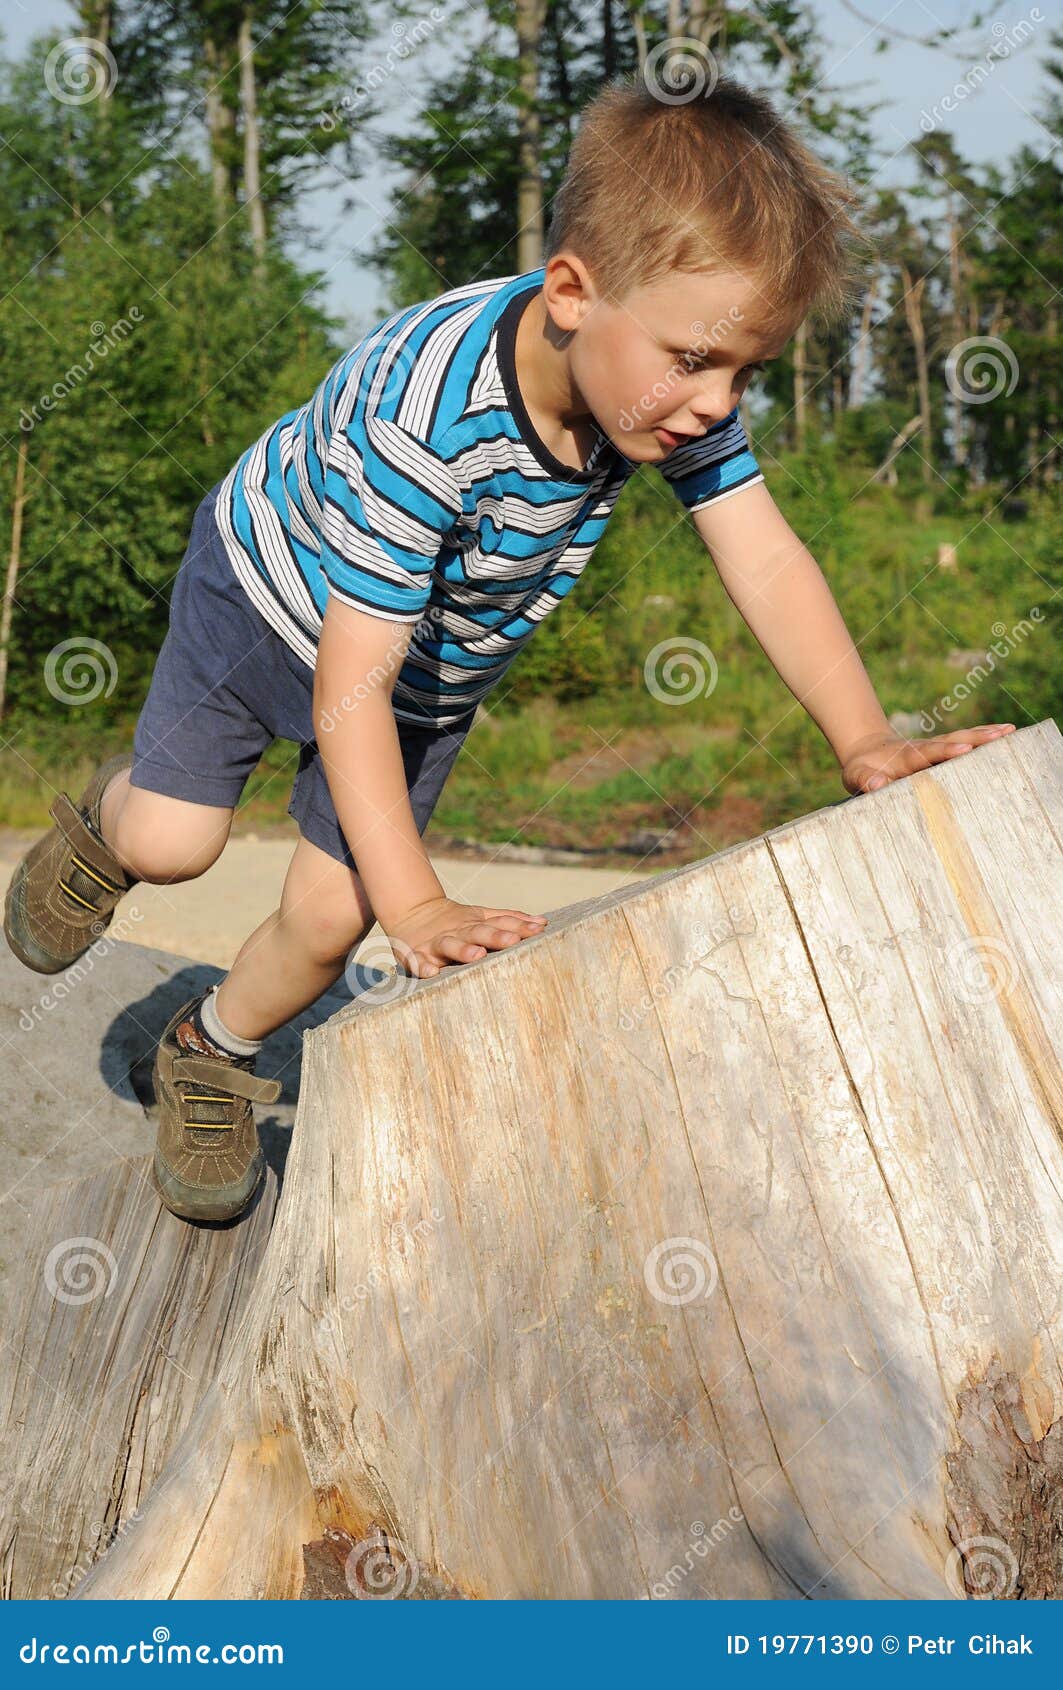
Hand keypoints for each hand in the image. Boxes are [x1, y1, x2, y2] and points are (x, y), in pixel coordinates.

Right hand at [386, 896, 547, 978]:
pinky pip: (416, 960)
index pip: (499, 923)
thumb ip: (510, 920)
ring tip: (477, 955)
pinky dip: (422, 965)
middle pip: (477, 932)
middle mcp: (458, 931)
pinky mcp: (414, 954)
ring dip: (462, 949)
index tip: (538, 931)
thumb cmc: (456, 922)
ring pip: (449, 944)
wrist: (412, 913)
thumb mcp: (482, 917)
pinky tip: (430, 972)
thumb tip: (542, 923)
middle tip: (513, 942)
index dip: (518, 927)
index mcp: (475, 923)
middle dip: (495, 937)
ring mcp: (436, 943)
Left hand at [840, 723, 1016, 794]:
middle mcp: (925, 748)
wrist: (867, 752)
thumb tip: (877, 785)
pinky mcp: (944, 750)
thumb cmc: (862, 770)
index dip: (945, 751)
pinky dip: (986, 737)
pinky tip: (1008, 735)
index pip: (927, 754)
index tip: (963, 749)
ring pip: (963, 738)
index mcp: (906, 757)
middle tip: (1000, 735)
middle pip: (952, 741)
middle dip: (975, 738)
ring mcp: (936, 747)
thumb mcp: (856, 776)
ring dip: (985, 735)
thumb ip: (865, 780)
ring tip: (1011, 731)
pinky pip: (967, 742)